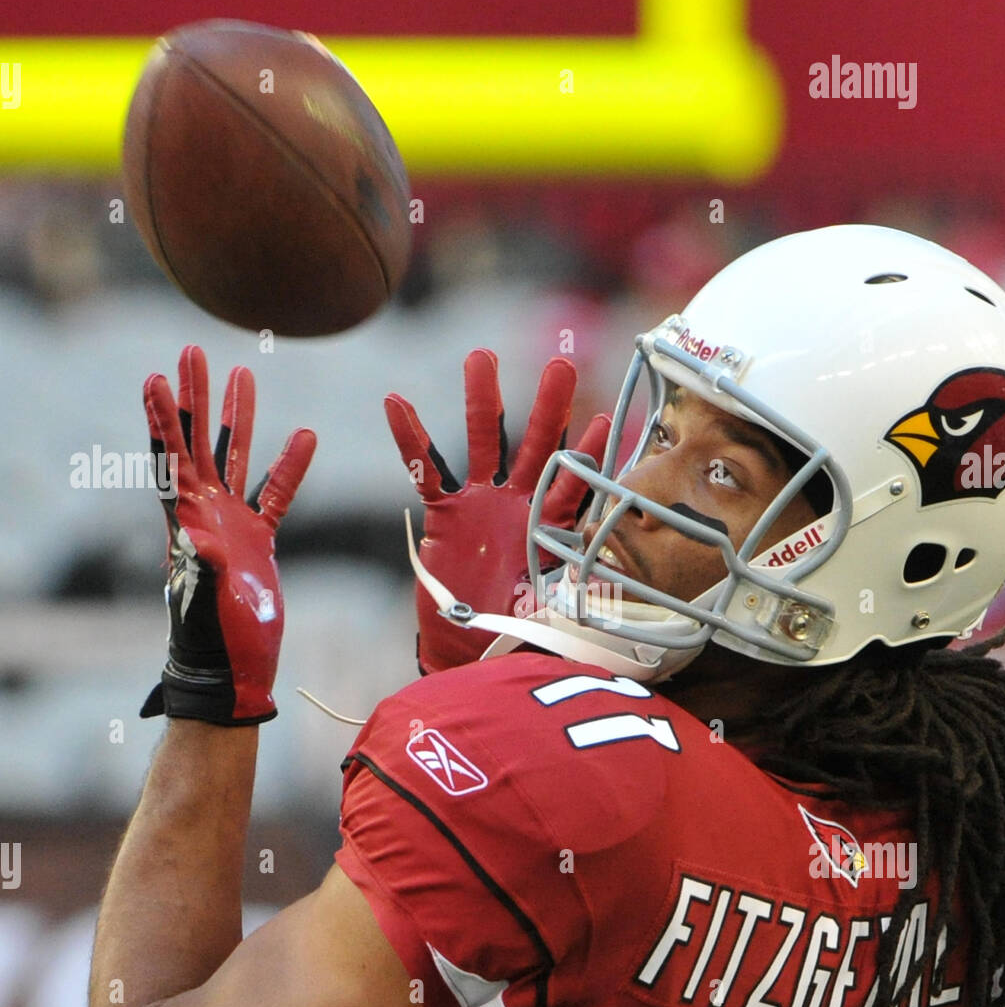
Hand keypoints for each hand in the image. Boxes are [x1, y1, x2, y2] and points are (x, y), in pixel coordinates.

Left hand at [140, 345, 316, 724]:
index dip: (162, 419)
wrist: (234, 666)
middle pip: (195, 442)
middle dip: (193, 398)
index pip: (171, 460)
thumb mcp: (208, 603)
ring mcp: (231, 524)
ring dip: (235, 418)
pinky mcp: (257, 541)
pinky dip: (289, 465)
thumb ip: (206, 571)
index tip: (155, 377)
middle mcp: (204, 514)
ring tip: (241, 374)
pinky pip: (275, 493)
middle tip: (192, 352)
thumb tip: (204, 539)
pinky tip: (305, 436)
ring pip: (233, 458)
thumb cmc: (215, 639)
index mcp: (186, 522)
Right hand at [386, 349, 609, 673]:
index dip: (586, 454)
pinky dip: (410, 437)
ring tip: (481, 357)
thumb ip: (574, 587)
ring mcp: (481, 503)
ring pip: (483, 441)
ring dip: (482, 400)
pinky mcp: (446, 512)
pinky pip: (424, 469)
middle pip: (537, 445)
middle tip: (560, 365)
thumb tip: (606, 585)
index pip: (573, 482)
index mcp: (548, 525)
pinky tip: (395, 402)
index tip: (601, 421)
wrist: (468, 648)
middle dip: (548, 406)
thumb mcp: (551, 609)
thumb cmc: (514, 630)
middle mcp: (518, 504)